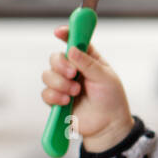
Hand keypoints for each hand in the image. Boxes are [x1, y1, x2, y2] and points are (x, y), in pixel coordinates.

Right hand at [40, 26, 133, 150]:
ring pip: (47, 75)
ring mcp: (64, 84)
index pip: (74, 41)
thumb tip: (72, 50)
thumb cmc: (112, 100)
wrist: (108, 125)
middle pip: (55, 57)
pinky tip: (67, 102)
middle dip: (61, 65)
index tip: (59, 32)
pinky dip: (55, 96)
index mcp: (88, 59)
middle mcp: (73, 69)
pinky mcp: (57, 99)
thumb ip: (88, 63)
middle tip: (73, 74)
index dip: (66, 34)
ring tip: (76, 93)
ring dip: (60, 84)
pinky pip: (46, 93)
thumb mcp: (105, 78)